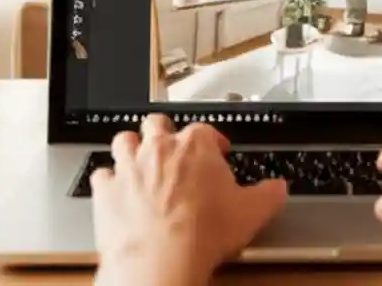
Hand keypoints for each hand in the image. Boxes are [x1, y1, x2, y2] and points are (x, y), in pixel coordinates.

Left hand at [91, 115, 287, 285]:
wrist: (161, 258)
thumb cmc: (202, 232)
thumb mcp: (251, 213)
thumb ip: (269, 195)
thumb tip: (278, 188)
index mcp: (195, 146)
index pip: (205, 130)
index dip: (213, 141)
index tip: (217, 152)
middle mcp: (160, 148)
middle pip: (158, 123)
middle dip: (165, 131)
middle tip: (173, 146)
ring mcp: (130, 166)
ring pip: (125, 139)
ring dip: (132, 146)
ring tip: (140, 157)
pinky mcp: (107, 189)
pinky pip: (102, 174)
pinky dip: (108, 179)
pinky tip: (115, 188)